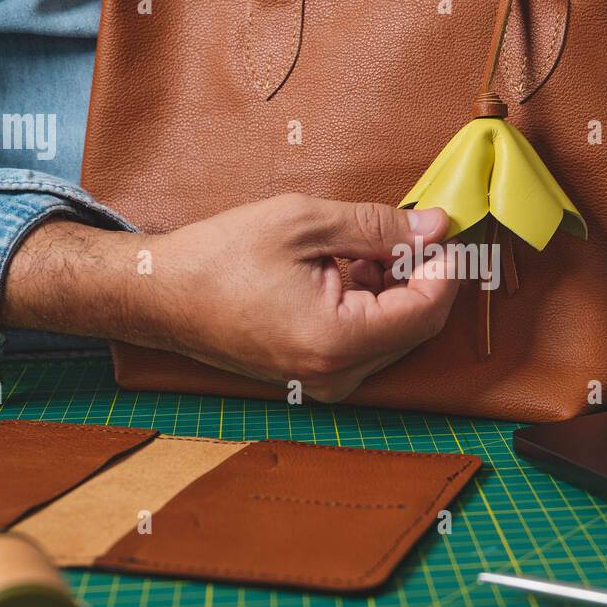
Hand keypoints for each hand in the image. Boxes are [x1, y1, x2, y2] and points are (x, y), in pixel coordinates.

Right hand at [2, 195, 459, 401]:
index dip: (446, 265)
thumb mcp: (305, 222)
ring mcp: (325, 384)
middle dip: (421, 274)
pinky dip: (370, 305)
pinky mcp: (315, 380)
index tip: (446, 229)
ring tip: (354, 248)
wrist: (159, 295)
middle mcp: (336, 376)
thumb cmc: (219, 257)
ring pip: (394, 335)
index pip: (427, 309)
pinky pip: (367, 343)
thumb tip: (435, 227)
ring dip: (394, 289)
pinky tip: (342, 271)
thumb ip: (379, 227)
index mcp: (336, 341)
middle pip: (417, 326)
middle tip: (405, 228)